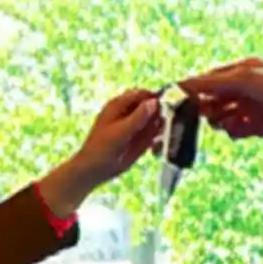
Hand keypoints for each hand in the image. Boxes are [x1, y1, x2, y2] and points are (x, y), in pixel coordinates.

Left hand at [39, 89, 162, 217]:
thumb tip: (155, 102)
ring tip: (157, 137)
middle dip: (158, 113)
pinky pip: (150, 133)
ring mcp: (132, 125)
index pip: (141, 94)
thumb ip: (139, 117)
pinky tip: (153, 145)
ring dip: (158, 126)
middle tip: (163, 124)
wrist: (94, 169)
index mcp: (119, 104)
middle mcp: (127, 112)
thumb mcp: (122, 131)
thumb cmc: (103, 148)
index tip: (167, 108)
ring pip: (152, 120)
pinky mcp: (136, 138)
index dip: (154, 98)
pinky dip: (155, 137)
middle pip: (149, 105)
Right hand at [179, 58, 262, 140]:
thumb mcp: (241, 80)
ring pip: (222, 115)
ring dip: (219, 119)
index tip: (181, 95)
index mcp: (244, 70)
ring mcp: (250, 107)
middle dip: (206, 105)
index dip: (197, 86)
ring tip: (221, 122)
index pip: (213, 77)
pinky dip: (232, 130)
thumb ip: (212, 83)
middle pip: (215, 97)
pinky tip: (236, 129)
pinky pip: (234, 130)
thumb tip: (184, 83)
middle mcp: (246, 88)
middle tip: (198, 112)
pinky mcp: (255, 126)